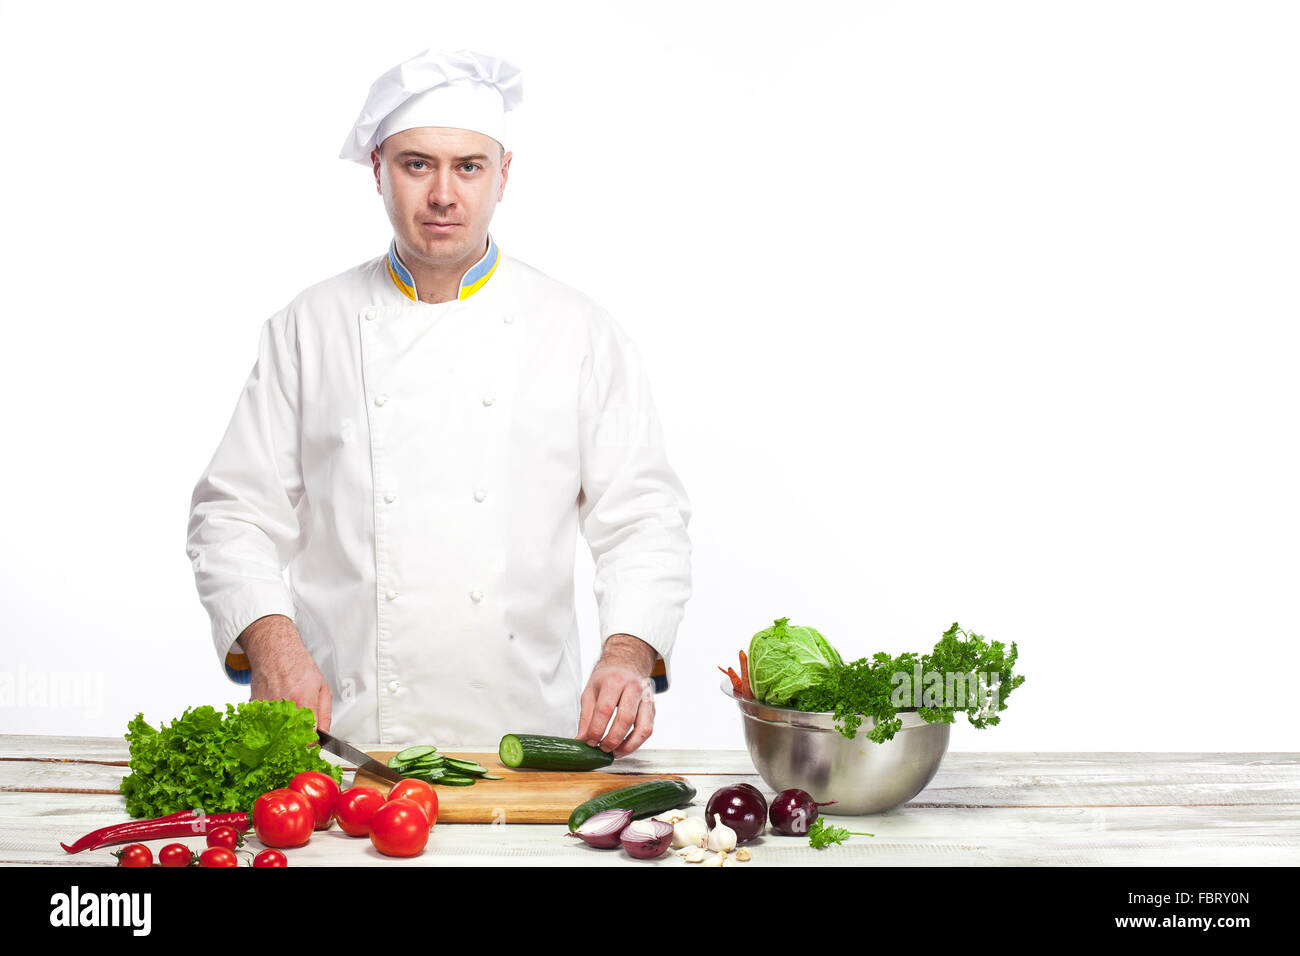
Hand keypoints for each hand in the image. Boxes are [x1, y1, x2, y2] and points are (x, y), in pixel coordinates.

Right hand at [240, 614, 331, 732]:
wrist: (275, 652)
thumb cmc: (298, 666)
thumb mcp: (322, 688)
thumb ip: (325, 714)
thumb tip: (324, 734)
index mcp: (303, 704)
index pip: (308, 739)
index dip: (311, 744)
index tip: (312, 742)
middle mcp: (284, 709)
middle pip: (290, 740)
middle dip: (296, 740)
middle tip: (300, 731)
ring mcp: (268, 709)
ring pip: (276, 734)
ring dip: (282, 731)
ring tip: (287, 716)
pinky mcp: (256, 709)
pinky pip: (265, 724)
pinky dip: (271, 722)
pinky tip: (277, 710)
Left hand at [576, 634, 657, 756]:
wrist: (627, 663)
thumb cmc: (607, 677)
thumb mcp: (590, 691)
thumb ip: (586, 717)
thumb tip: (582, 740)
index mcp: (614, 680)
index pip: (605, 709)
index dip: (596, 729)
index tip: (590, 741)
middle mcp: (633, 688)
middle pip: (625, 719)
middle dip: (612, 740)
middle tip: (602, 748)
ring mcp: (646, 698)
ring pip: (643, 727)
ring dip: (628, 745)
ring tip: (614, 752)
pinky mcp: (652, 708)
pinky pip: (648, 729)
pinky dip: (636, 742)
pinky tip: (624, 747)